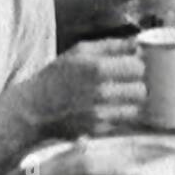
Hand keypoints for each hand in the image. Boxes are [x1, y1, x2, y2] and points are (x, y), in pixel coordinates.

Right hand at [27, 39, 146, 137]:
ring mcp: (100, 114)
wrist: (34, 108)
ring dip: (128, 103)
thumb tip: (138, 44)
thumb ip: (112, 45)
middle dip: (134, 86)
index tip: (127, 67)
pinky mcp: (97, 130)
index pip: (138, 67)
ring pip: (135, 108)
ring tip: (113, 98)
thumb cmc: (57, 76)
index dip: (134, 66)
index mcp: (98, 68)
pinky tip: (102, 110)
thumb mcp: (80, 52)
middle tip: (122, 84)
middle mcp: (101, 92)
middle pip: (141, 90)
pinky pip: (121, 123)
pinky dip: (116, 116)